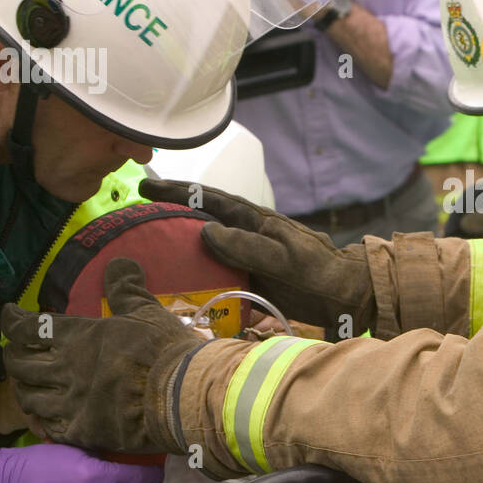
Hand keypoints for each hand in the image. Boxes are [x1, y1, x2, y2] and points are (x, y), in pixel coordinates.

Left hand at [0, 258, 202, 452]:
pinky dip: (41, 421)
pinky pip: (47, 428)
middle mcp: (64, 369)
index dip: (12, 321)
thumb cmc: (163, 349)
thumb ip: (125, 289)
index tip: (9, 315)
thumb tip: (119, 261)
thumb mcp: (146, 312)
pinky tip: (45, 417)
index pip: (28, 328)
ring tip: (26, 384)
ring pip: (27, 398)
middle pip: (19, 364)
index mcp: (77, 337)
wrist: (179, 396)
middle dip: (12, 355)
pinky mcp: (81, 431)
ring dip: (23, 389)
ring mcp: (69, 403)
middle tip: (15, 350)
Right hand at [141, 178, 374, 336]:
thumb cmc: (320, 272)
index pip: (210, 199)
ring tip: (147, 257)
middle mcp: (248, 236)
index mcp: (256, 221)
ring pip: (205, 251)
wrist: (346, 296)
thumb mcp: (284, 257)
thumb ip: (247, 244)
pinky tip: (176, 295)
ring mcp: (248, 258)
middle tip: (136, 220)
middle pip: (201, 221)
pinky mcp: (251, 281)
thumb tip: (207, 229)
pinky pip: (217, 278)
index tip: (146, 186)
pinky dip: (197, 283)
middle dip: (169, 218)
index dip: (177, 191)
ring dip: (178, 253)